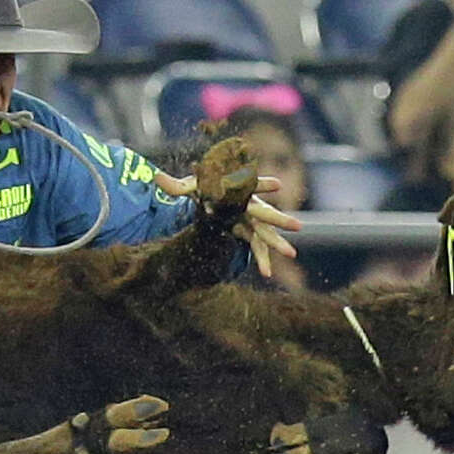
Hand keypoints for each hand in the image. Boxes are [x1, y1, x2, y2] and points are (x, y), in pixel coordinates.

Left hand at [154, 171, 300, 279]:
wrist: (222, 197)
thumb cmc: (210, 189)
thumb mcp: (193, 187)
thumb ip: (177, 185)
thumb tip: (155, 178)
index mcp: (242, 192)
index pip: (255, 187)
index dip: (265, 185)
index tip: (278, 184)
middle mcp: (252, 207)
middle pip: (268, 215)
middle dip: (281, 220)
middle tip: (297, 226)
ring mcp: (254, 222)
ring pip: (267, 235)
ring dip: (278, 245)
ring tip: (291, 256)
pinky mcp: (252, 234)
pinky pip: (257, 249)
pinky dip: (261, 260)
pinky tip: (266, 274)